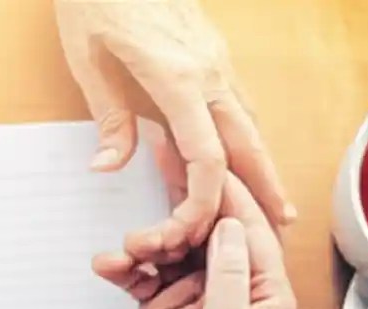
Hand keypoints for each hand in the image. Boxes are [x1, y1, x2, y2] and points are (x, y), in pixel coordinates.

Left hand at [55, 0, 294, 255]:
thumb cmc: (96, 1)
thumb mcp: (88, 60)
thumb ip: (108, 116)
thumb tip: (107, 166)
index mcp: (176, 78)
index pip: (206, 153)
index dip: (205, 198)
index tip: (196, 228)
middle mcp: (208, 71)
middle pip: (246, 141)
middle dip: (264, 187)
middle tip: (279, 226)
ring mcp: (216, 59)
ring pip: (249, 120)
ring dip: (263, 162)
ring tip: (273, 199)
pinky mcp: (213, 51)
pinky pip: (238, 101)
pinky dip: (247, 135)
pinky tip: (247, 154)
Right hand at [91, 142, 296, 308]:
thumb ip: (229, 276)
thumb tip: (228, 224)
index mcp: (263, 290)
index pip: (246, 228)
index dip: (223, 191)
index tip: (198, 157)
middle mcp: (230, 287)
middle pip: (203, 231)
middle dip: (175, 212)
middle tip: (150, 188)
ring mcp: (194, 298)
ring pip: (168, 250)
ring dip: (145, 243)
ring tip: (126, 251)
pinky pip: (140, 277)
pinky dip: (124, 268)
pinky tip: (108, 267)